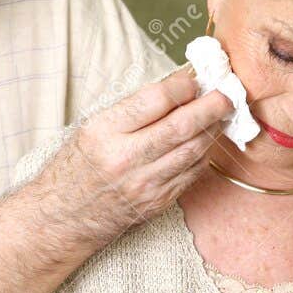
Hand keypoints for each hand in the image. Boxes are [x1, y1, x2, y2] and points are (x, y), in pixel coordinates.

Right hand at [41, 67, 232, 245]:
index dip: (182, 85)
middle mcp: (126, 158)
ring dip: (213, 129)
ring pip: (193, 150)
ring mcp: (145, 184)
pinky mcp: (157, 202)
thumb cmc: (79, 165)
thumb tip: (178, 87)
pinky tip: (205, 141)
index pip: (156, 100)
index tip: (193, 78)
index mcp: (105, 132)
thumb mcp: (93, 126)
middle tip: (227, 94)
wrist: (65, 215)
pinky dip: (203, 154)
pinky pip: (192, 173)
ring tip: (221, 114)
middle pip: (182, 126)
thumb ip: (134, 108)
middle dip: (211, 106)